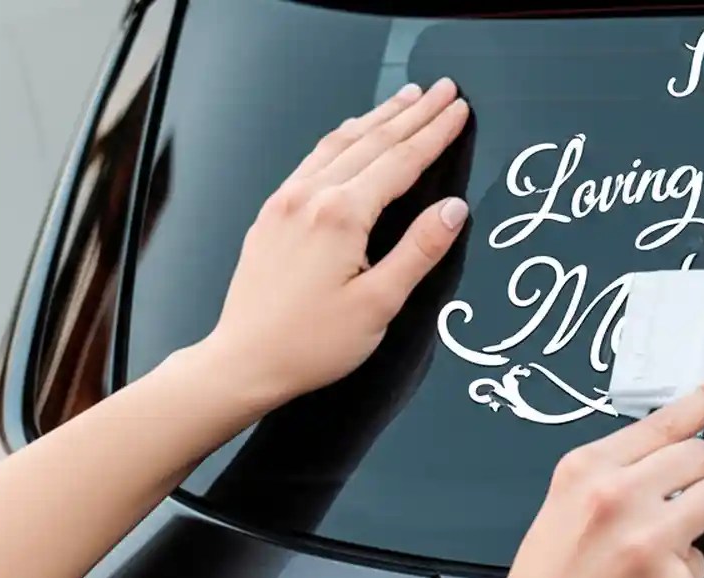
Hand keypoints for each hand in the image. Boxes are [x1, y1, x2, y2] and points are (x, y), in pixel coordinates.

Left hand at [198, 77, 470, 408]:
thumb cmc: (311, 344)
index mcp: (341, 216)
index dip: (435, 134)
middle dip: (413, 113)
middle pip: (373, 141)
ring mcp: (287, 201)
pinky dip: (343, 136)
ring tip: (407, 98)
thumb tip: (453, 210)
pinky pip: (314, 158)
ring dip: (379, 116)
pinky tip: (353, 131)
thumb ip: (419, 251)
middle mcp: (310, 197)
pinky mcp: (273, 214)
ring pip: (340, 142)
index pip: (401, 161)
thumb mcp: (379, 304)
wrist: (244, 361)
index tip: (459, 111)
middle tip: (444, 89)